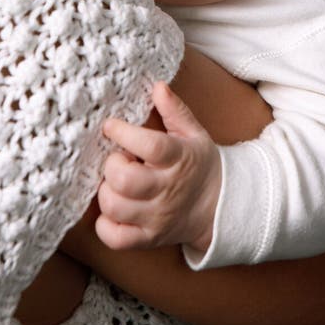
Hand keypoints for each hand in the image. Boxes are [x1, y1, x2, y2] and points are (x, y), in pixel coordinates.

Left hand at [95, 81, 221, 250]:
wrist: (219, 208)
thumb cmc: (198, 165)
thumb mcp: (194, 133)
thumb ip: (174, 110)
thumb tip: (158, 86)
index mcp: (179, 159)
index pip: (151, 146)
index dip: (124, 134)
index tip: (111, 125)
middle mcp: (167, 190)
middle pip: (125, 180)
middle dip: (111, 165)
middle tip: (117, 159)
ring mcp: (157, 218)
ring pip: (115, 207)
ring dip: (106, 191)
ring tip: (115, 182)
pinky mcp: (148, 238)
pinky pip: (116, 238)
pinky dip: (105, 225)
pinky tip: (113, 208)